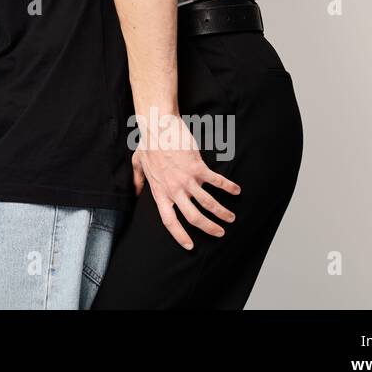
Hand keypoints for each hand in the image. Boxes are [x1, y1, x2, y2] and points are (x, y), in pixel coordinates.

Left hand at [134, 114, 240, 249]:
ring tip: (231, 217)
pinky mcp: (197, 166)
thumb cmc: (147, 142)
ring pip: (208, 203)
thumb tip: (135, 192)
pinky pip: (216, 181)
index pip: (170, 221)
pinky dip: (228, 187)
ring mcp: (186, 179)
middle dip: (209, 228)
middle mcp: (174, 189)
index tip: (190, 246)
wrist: (158, 125)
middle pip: (194, 217)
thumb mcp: (138, 164)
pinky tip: (236, 190)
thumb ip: (138, 180)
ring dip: (222, 212)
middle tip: (220, 232)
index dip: (180, 235)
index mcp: (160, 191)